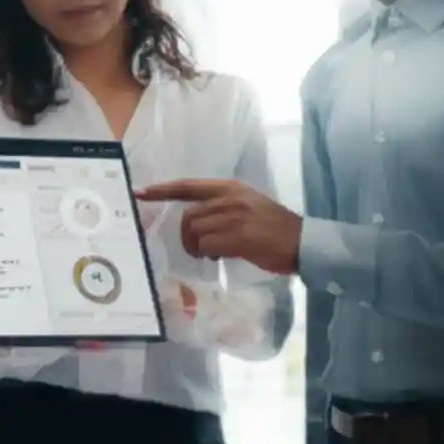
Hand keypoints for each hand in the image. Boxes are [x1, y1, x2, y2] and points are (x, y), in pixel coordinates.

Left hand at [135, 179, 302, 274]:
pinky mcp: (239, 236)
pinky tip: (220, 257)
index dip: (162, 190)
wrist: (302, 242)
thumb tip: (194, 223)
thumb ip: (221, 208)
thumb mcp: (247, 206)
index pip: (188, 186)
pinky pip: (207, 245)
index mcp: (230, 188)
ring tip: (213, 252)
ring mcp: (234, 216)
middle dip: (186, 235)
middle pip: (188, 216)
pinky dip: (208, 253)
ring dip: (197, 247)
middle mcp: (229, 198)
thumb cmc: (274, 228)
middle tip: (198, 249)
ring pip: (195, 232)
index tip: (140, 193)